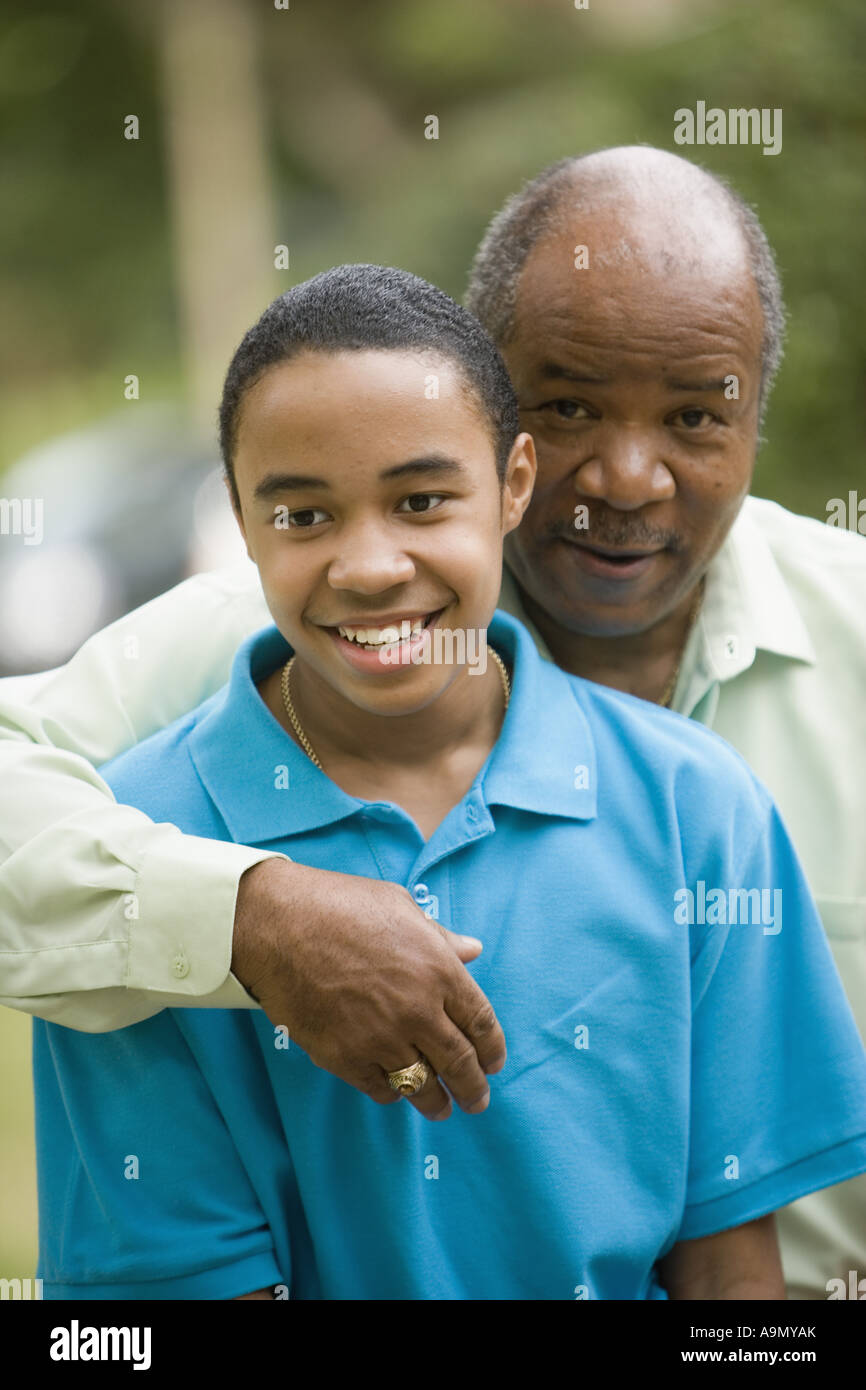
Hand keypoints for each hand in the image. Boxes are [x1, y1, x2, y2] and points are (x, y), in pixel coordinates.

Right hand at [231, 858, 506, 1119]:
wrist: (278, 926)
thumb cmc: (340, 905)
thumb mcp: (400, 908)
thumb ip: (439, 937)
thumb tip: (472, 949)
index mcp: (438, 970)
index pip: (481, 1022)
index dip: (492, 1048)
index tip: (494, 1064)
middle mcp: (418, 1010)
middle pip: (459, 1062)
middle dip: (473, 1087)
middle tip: (477, 1101)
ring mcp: (381, 1037)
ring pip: (422, 1084)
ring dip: (437, 1103)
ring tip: (442, 1111)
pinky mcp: (345, 1057)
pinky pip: (380, 1088)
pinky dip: (393, 1093)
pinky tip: (396, 1092)